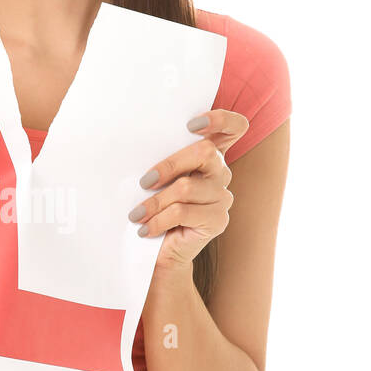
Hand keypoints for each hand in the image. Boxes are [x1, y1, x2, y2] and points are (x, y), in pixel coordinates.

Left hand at [128, 108, 248, 269]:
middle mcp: (221, 172)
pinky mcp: (218, 220)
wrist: (160, 250)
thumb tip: (138, 147)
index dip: (220, 120)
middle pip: (205, 151)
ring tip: (137, 215)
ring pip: (186, 187)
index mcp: (210, 155)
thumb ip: (162, 160)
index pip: (233, 127)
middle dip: (169, 165)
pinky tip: (146, 229)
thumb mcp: (157, 179)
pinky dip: (159, 220)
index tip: (191, 125)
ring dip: (155, 202)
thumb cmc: (156, 208)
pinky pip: (183, 212)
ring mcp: (223, 196)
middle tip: (144, 182)